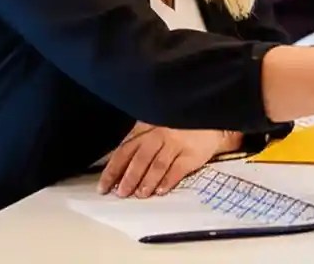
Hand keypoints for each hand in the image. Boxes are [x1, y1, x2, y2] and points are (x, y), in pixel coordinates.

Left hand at [98, 123, 239, 197]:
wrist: (209, 119)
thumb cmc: (178, 126)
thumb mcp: (154, 126)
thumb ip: (137, 142)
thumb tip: (117, 169)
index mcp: (145, 129)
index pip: (124, 151)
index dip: (112, 171)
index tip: (104, 187)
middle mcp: (159, 136)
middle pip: (139, 160)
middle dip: (128, 179)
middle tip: (122, 193)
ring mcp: (176, 144)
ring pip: (156, 166)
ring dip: (146, 183)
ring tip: (140, 194)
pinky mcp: (192, 153)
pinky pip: (177, 170)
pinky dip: (167, 182)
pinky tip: (161, 191)